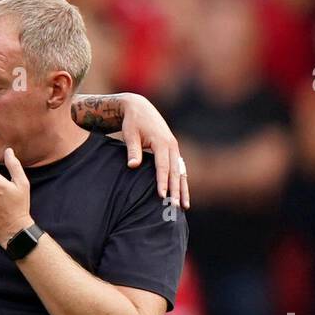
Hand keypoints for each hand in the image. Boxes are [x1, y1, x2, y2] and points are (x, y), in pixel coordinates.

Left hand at [117, 93, 189, 208]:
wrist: (140, 108)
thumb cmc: (132, 122)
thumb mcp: (130, 134)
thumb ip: (133, 150)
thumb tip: (133, 166)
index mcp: (162, 142)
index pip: (162, 166)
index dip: (162, 182)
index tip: (161, 196)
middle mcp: (172, 145)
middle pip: (175, 172)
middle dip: (176, 190)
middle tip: (175, 207)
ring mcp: (174, 148)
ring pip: (181, 172)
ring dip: (182, 189)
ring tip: (184, 206)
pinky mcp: (173, 150)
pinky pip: (179, 169)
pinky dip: (181, 182)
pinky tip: (182, 195)